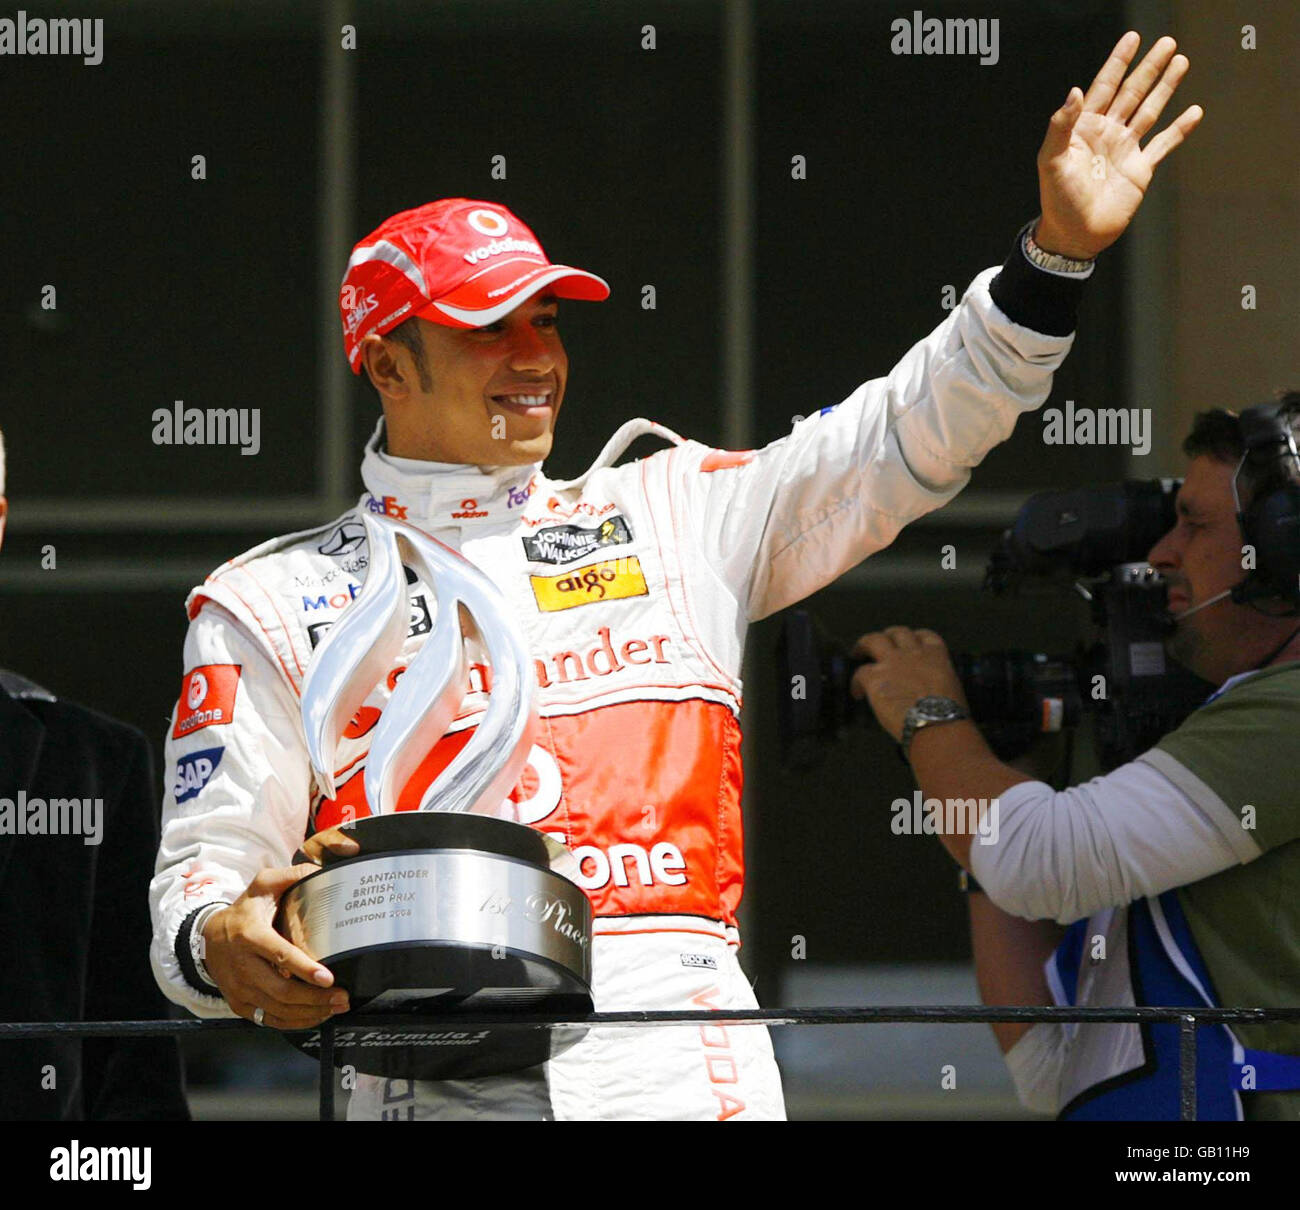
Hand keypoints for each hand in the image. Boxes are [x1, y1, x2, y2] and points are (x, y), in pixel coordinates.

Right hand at [202, 865, 349, 1029]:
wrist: (208, 937)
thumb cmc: (244, 910)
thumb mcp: (263, 885)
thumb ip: (292, 874)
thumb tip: (322, 871)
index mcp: (250, 935)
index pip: (279, 955)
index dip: (304, 969)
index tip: (328, 977)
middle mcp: (243, 966)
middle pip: (282, 991)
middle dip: (315, 998)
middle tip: (342, 996)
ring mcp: (240, 989)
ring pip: (277, 1010)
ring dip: (310, 1012)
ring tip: (336, 1007)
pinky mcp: (240, 1004)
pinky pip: (269, 1020)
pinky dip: (295, 1022)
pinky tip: (315, 1015)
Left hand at [850, 626, 967, 742]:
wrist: (936, 725)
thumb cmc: (948, 716)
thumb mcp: (951, 689)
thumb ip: (935, 682)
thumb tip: (926, 692)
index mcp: (936, 656)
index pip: (924, 636)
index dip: (914, 637)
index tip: (909, 642)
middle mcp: (913, 653)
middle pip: (897, 633)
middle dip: (888, 637)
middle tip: (879, 645)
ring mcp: (892, 663)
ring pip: (873, 640)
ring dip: (864, 645)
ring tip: (857, 654)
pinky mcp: (875, 677)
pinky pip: (859, 673)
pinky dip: (856, 682)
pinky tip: (857, 693)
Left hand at [1035, 31, 1202, 259]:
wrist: (1075, 235)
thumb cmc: (1058, 200)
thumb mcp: (1052, 161)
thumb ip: (1061, 126)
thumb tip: (1074, 91)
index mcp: (1084, 128)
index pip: (1103, 87)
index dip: (1118, 62)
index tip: (1132, 39)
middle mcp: (1107, 134)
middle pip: (1131, 92)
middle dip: (1149, 68)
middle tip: (1167, 42)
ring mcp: (1125, 150)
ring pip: (1149, 111)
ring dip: (1165, 88)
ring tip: (1181, 62)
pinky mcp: (1140, 170)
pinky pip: (1164, 144)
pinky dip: (1179, 129)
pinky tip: (1194, 112)